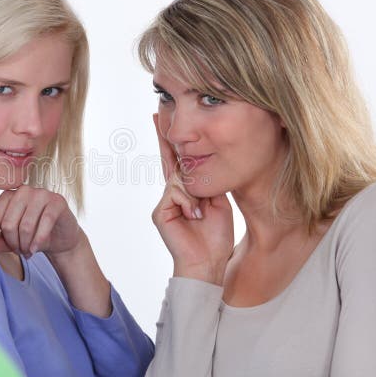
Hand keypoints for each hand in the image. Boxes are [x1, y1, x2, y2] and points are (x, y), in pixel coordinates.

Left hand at [0, 186, 83, 258]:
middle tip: (19, 252)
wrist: (61, 238)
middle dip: (13, 243)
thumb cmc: (33, 235)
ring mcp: (42, 193)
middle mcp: (24, 190)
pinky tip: (35, 249)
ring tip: (28, 252)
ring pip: (26, 225)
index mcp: (9, 195)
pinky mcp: (57, 201)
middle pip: (9, 223)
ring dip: (26, 245)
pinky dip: (38, 240)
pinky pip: (45, 223)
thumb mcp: (12, 240)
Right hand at [152, 113, 233, 283]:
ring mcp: (164, 203)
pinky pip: (174, 193)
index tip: (163, 120)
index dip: (171, 142)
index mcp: (187, 192)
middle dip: (165, 140)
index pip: (178, 162)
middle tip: (158, 114)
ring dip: (194, 192)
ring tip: (202, 211)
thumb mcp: (217, 202)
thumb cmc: (215, 236)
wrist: (207, 262)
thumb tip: (201, 165)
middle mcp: (173, 194)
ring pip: (177, 179)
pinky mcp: (159, 212)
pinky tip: (196, 214)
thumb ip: (207, 183)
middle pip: (171, 162)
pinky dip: (188, 201)